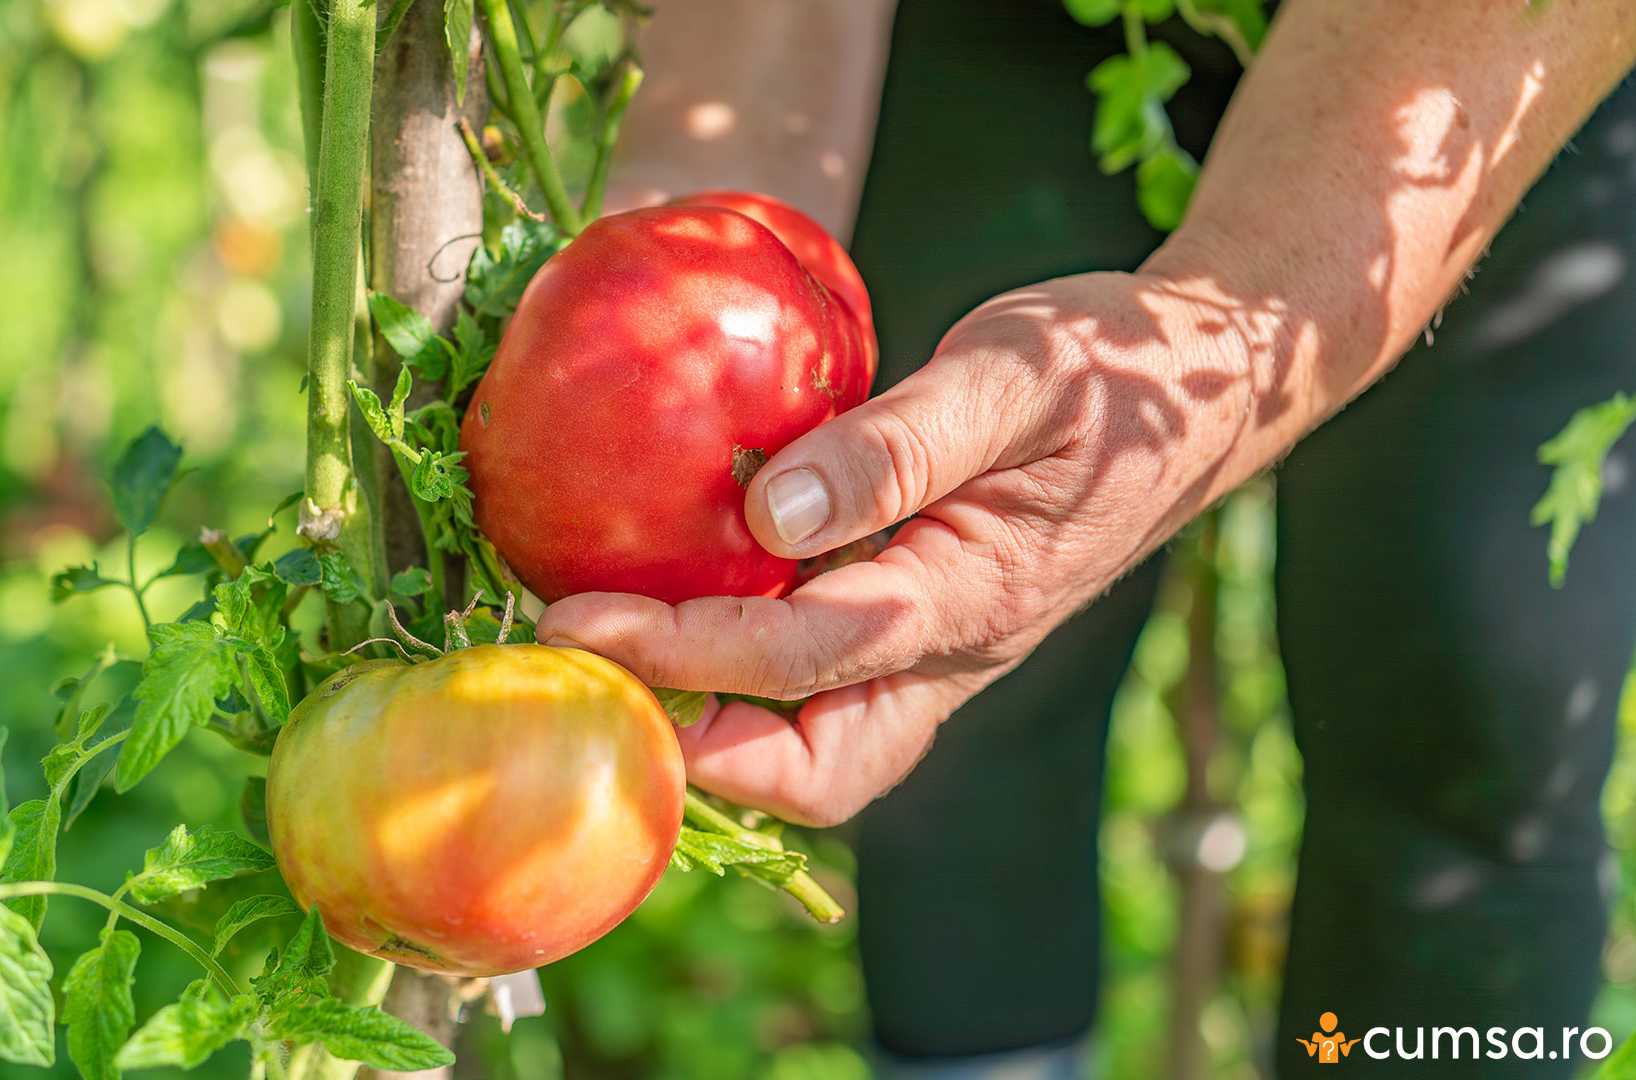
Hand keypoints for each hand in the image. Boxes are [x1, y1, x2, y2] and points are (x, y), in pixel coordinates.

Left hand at [537, 269, 1258, 824]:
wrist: (1208, 388)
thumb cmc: (1116, 369)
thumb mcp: (1010, 371)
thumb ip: (895, 444)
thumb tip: (765, 507)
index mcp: (975, 596)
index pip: (805, 656)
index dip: (684, 652)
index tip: (575, 620)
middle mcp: (956, 654)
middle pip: (819, 773)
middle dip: (698, 756)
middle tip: (590, 684)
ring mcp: (945, 653)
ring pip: (822, 747)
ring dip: (715, 727)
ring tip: (609, 659)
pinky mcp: (928, 627)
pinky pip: (828, 689)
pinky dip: (746, 678)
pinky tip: (677, 607)